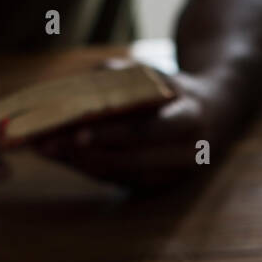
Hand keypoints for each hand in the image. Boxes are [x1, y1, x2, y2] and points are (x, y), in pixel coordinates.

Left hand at [33, 69, 240, 190]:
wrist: (217, 114)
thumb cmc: (177, 89)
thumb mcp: (156, 74)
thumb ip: (119, 77)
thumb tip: (74, 87)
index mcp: (191, 120)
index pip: (149, 131)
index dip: (114, 135)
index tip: (78, 133)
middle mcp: (186, 155)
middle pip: (129, 160)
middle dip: (85, 154)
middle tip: (46, 145)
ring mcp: (173, 176)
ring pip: (120, 175)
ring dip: (79, 164)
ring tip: (44, 149)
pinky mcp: (159, 187)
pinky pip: (119, 181)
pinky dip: (89, 168)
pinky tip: (62, 157)